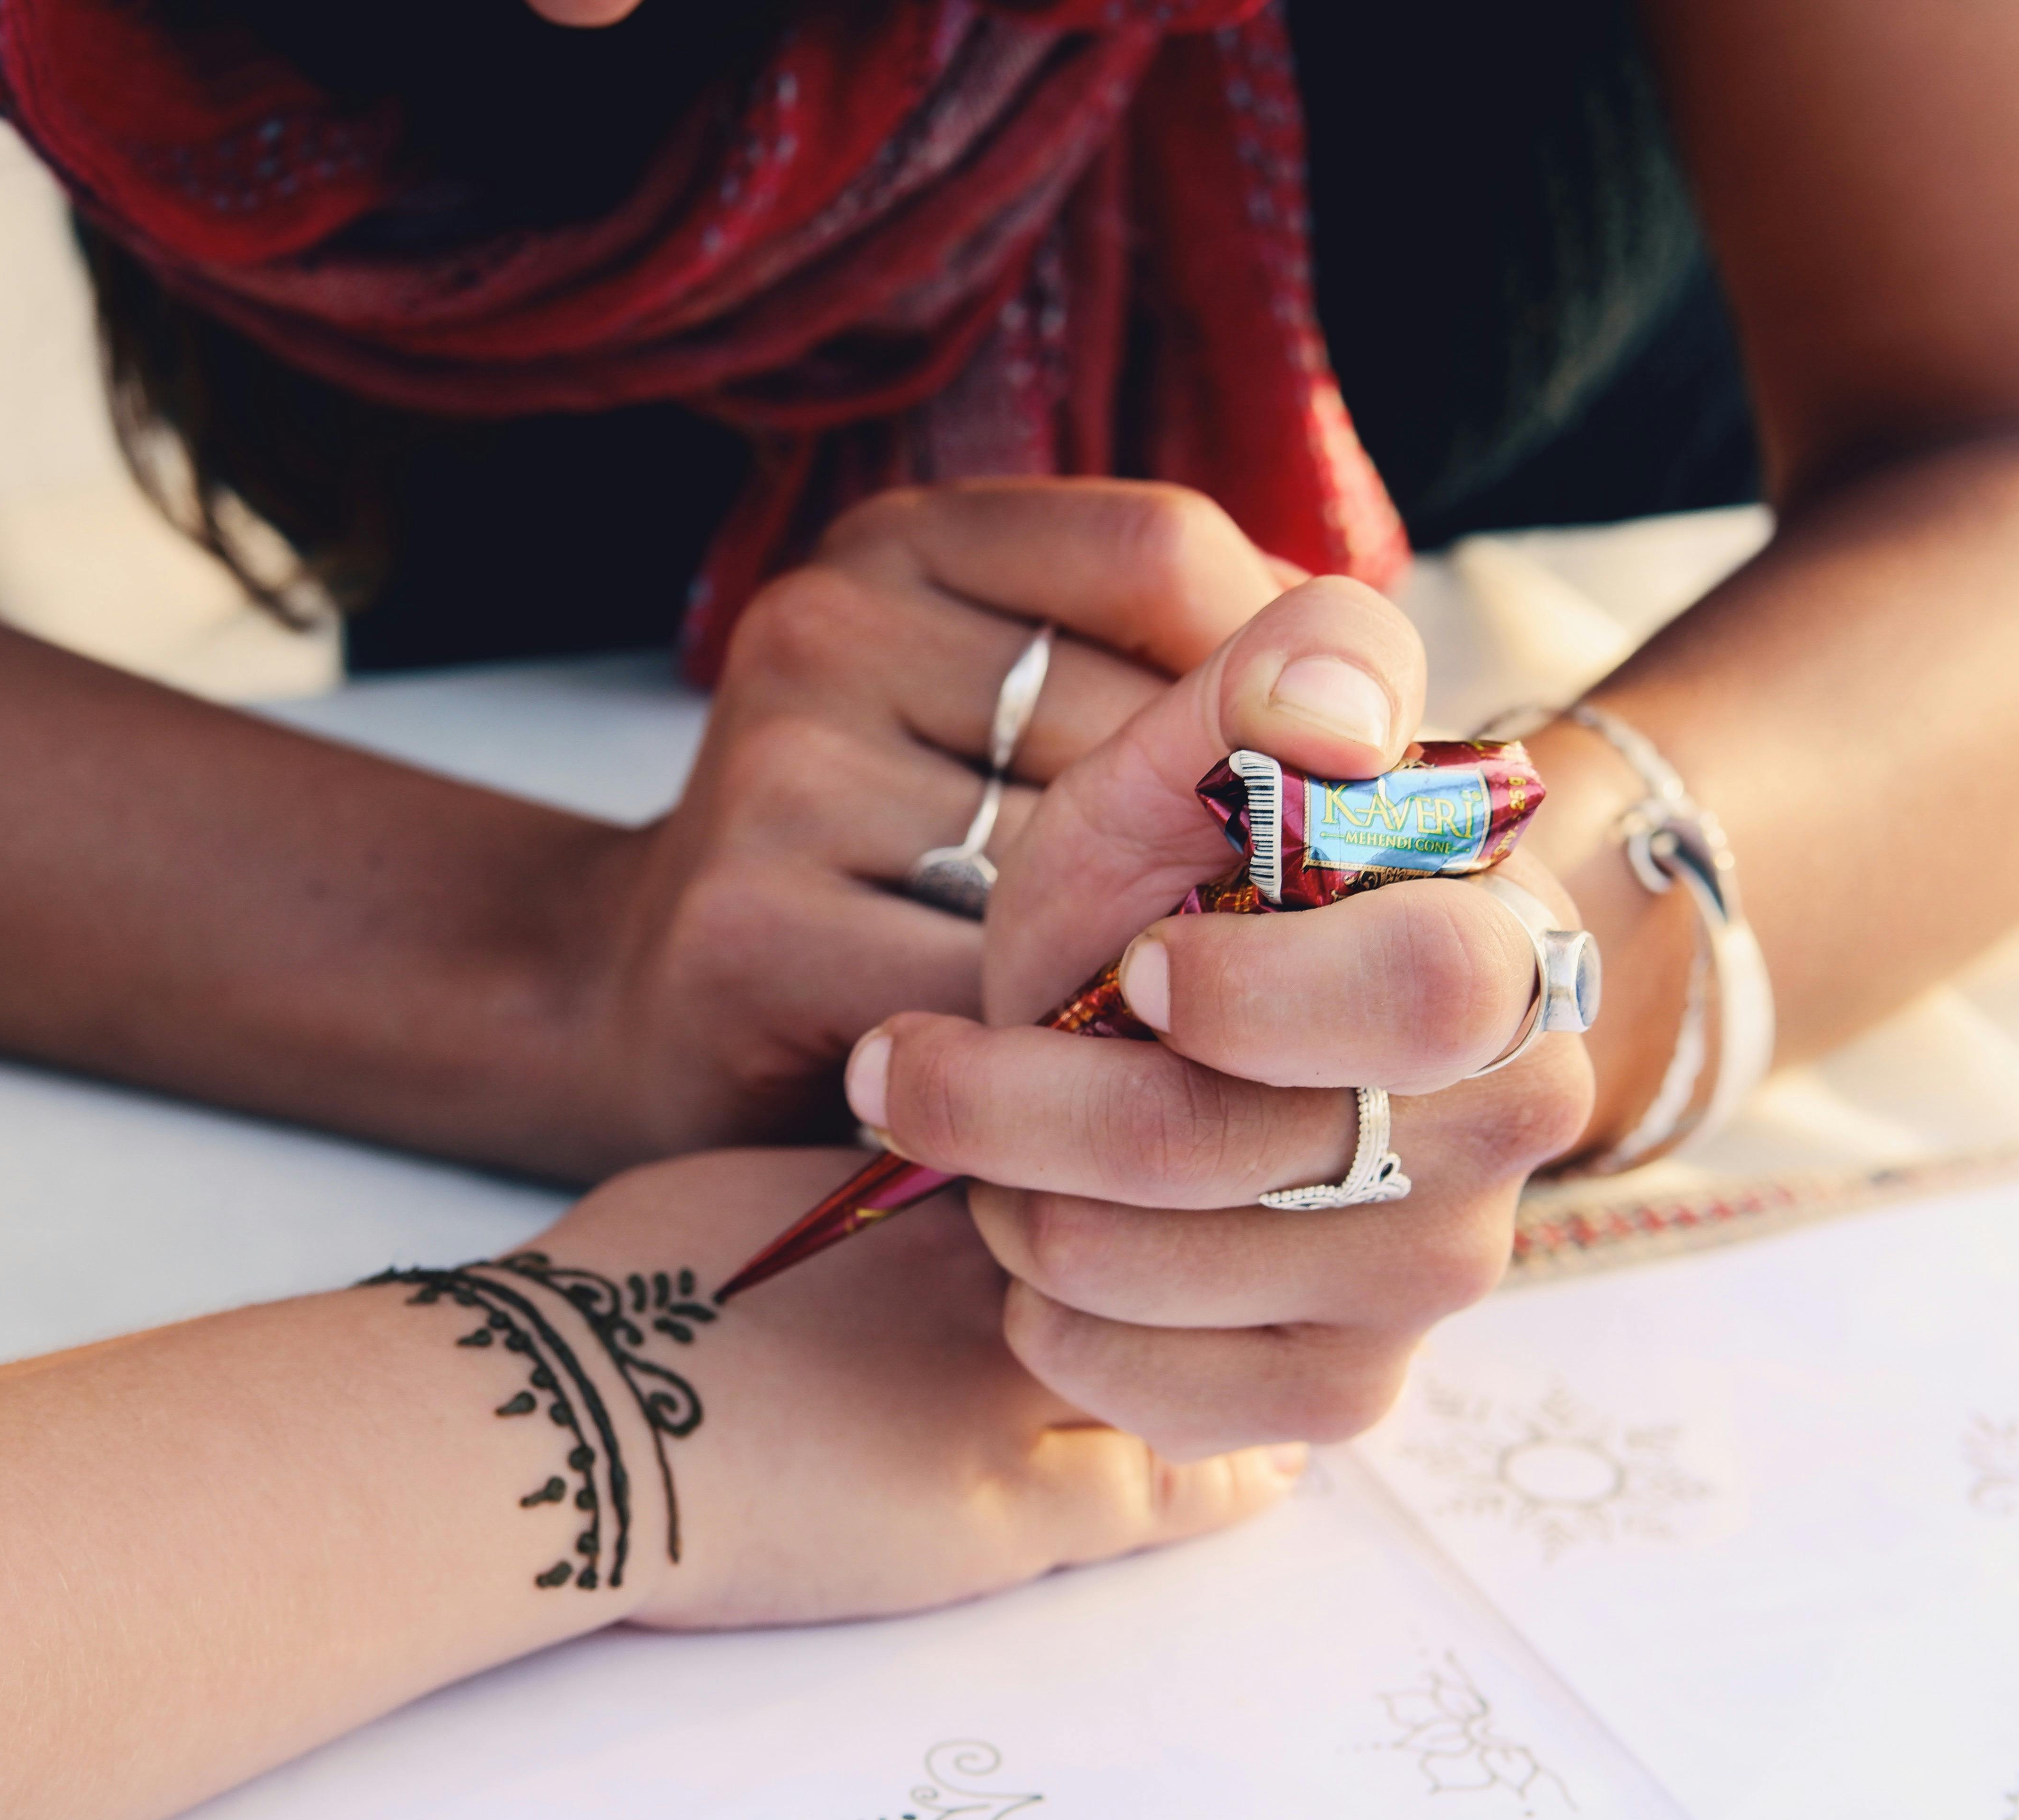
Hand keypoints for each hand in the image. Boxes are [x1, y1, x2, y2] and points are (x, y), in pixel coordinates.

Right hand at [512, 1146, 1300, 1628]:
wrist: (569, 1409)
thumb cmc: (634, 1283)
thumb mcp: (774, 1181)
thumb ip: (888, 1166)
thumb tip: (957, 1149)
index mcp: (947, 1176)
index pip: (1113, 1138)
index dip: (1170, 1139)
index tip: (1207, 1135)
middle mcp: (1008, 1268)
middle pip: (1176, 1238)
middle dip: (1234, 1226)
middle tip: (1287, 1220)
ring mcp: (1020, 1389)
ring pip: (1195, 1353)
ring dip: (1242, 1340)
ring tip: (1301, 1331)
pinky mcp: (1011, 1511)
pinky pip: (1165, 1491)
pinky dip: (1228, 1475)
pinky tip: (1268, 1467)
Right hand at [569, 479, 1293, 1169]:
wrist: (639, 995)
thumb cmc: (880, 864)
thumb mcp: (1002, 721)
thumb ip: (1160, 678)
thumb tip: (1378, 697)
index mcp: (901, 542)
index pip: (1163, 555)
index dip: (1274, 670)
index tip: (1322, 772)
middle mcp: (826, 623)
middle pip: (1139, 722)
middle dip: (1235, 846)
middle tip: (1276, 931)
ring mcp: (778, 768)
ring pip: (1081, 876)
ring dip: (1159, 962)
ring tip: (1168, 1012)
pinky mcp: (749, 923)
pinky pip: (991, 999)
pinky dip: (1060, 1053)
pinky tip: (1070, 1078)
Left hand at [842, 579, 1595, 1457]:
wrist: (1171, 1040)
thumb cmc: (1169, 894)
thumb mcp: (1183, 767)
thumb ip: (1271, 680)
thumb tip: (1335, 707)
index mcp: (1498, 945)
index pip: (1421, 994)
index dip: (1245, 989)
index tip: (1126, 965)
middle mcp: (1509, 1122)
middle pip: (1229, 1150)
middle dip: (1030, 1106)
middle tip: (930, 1068)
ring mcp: (1443, 1272)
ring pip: (1157, 1272)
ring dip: (1019, 1200)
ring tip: (996, 1144)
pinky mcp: (1354, 1389)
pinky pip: (1161, 1392)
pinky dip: (1053, 1318)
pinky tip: (1049, 1241)